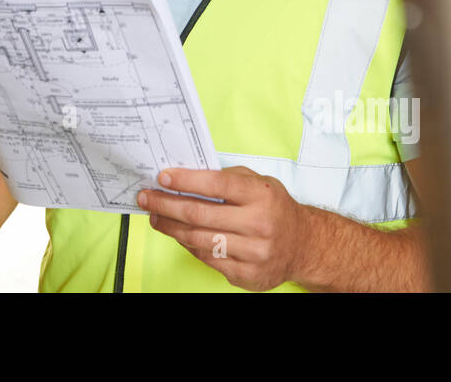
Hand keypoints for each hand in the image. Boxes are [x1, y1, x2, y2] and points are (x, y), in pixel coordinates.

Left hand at [137, 165, 305, 291]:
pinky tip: (178, 234)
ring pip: (198, 239)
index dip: (185, 181)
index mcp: (262, 195)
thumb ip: (228, 178)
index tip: (163, 178)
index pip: (215, 185)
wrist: (303, 245)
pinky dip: (188, 245)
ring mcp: (253, 253)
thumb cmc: (275, 209)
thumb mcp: (260, 183)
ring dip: (171, 228)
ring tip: (155, 217)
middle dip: (166, 205)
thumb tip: (186, 176)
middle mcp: (259, 224)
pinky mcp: (246, 275)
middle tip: (146, 198)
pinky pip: (207, 258)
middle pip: (200, 215)